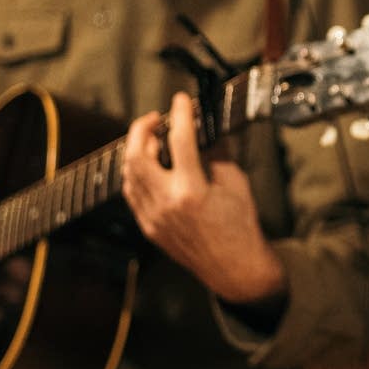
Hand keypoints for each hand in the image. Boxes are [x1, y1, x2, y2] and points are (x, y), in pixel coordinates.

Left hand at [122, 92, 285, 304]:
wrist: (234, 269)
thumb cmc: (240, 226)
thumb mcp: (236, 183)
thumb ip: (216, 154)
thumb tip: (204, 129)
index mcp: (192, 190)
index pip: (180, 140)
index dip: (180, 113)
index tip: (181, 99)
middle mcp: (166, 203)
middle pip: (137, 155)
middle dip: (141, 129)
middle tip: (155, 118)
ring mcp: (153, 217)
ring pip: (128, 173)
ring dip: (137, 150)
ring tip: (153, 140)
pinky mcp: (148, 227)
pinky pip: (131, 192)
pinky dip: (136, 173)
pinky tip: (149, 165)